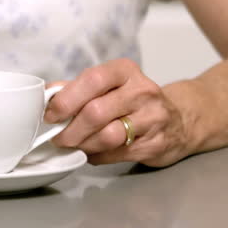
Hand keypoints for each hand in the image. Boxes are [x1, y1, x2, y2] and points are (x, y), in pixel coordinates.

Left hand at [44, 58, 192, 166]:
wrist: (180, 120)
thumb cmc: (133, 101)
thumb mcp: (108, 86)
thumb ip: (77, 88)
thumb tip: (47, 94)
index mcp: (125, 71)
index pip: (92, 80)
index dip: (66, 99)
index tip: (50, 115)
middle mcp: (142, 91)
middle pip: (95, 112)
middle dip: (70, 129)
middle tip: (58, 138)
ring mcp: (153, 118)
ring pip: (107, 136)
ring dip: (83, 145)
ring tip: (74, 145)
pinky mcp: (156, 143)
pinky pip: (117, 153)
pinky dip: (98, 156)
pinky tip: (93, 152)